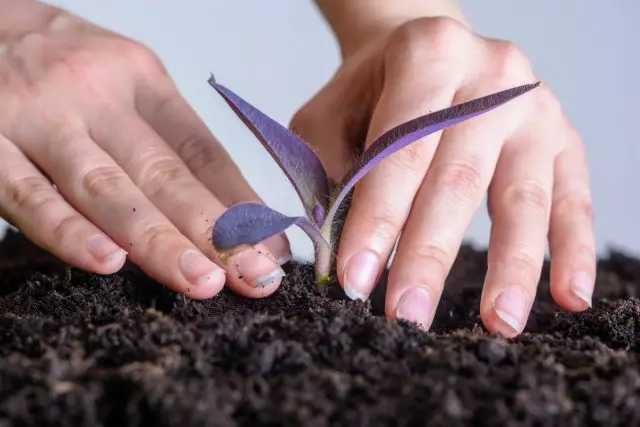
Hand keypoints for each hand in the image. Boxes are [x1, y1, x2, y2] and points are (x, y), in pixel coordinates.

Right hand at [0, 3, 289, 298]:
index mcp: (140, 79)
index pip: (202, 151)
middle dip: (214, 233)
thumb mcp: (124, 84)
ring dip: (157, 240)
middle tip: (254, 278)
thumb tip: (236, 212)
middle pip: (163, 174)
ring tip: (201, 280)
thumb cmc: (62, 67)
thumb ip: (170, 143)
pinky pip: (29, 195)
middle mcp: (94, 94)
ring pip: (106, 189)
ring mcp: (38, 118)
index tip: (271, 252)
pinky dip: (69, 231)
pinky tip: (108, 262)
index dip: (240, 206)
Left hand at [291, 17, 594, 336]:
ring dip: (510, 267)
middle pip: (459, 180)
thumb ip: (330, 177)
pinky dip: (575, 251)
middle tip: (408, 315)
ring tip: (497, 323)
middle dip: (429, 255)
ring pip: (523, 197)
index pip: (400, 151)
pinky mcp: (565, 138)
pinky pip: (574, 200)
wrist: (431, 51)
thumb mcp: (331, 115)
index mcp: (428, 56)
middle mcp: (492, 77)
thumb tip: (338, 258)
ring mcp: (534, 108)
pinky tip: (570, 296)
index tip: (356, 279)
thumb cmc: (373, 91)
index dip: (377, 219)